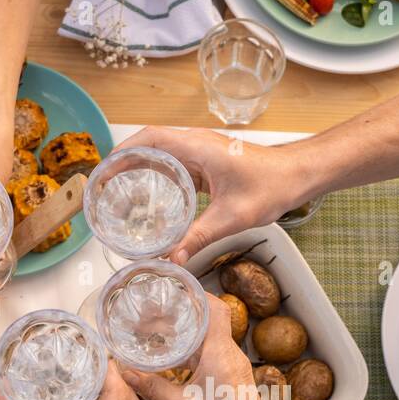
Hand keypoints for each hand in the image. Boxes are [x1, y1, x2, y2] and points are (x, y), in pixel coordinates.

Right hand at [116, 126, 310, 263]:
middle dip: (123, 162)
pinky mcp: (207, 162)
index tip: (103, 169)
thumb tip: (172, 260)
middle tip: (103, 186)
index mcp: (198, 147)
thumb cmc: (270, 186)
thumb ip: (198, 238)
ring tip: (117, 191)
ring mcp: (201, 151)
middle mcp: (196, 144)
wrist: (295, 177)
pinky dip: (157, 176)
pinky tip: (149, 198)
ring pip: (161, 153)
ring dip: (138, 168)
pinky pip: (175, 164)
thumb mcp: (231, 218)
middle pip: (149, 144)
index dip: (122, 151)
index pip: (149, 139)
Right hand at [121, 294, 281, 399]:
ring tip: (159, 336)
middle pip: (208, 320)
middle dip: (182, 314)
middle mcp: (231, 355)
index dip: (194, 293)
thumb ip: (152, 388)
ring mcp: (234, 368)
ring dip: (186, 335)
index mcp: (220, 353)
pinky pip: (212, 356)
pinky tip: (174, 363)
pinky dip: (192, 353)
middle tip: (154, 315)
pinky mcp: (233, 381)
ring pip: (209, 339)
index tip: (172, 290)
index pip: (213, 307)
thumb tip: (126, 373)